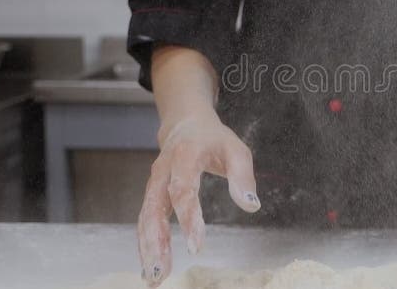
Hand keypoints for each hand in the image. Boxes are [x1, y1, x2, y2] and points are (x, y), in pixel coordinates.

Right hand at [137, 110, 259, 286]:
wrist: (185, 124)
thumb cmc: (214, 140)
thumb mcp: (236, 150)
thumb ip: (243, 177)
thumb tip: (251, 205)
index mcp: (184, 156)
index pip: (183, 189)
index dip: (188, 218)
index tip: (196, 246)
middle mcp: (162, 171)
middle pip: (154, 207)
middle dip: (156, 241)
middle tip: (161, 270)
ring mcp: (153, 183)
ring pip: (146, 217)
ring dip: (147, 248)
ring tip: (154, 277)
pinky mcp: (151, 194)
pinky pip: (145, 220)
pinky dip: (146, 243)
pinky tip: (151, 267)